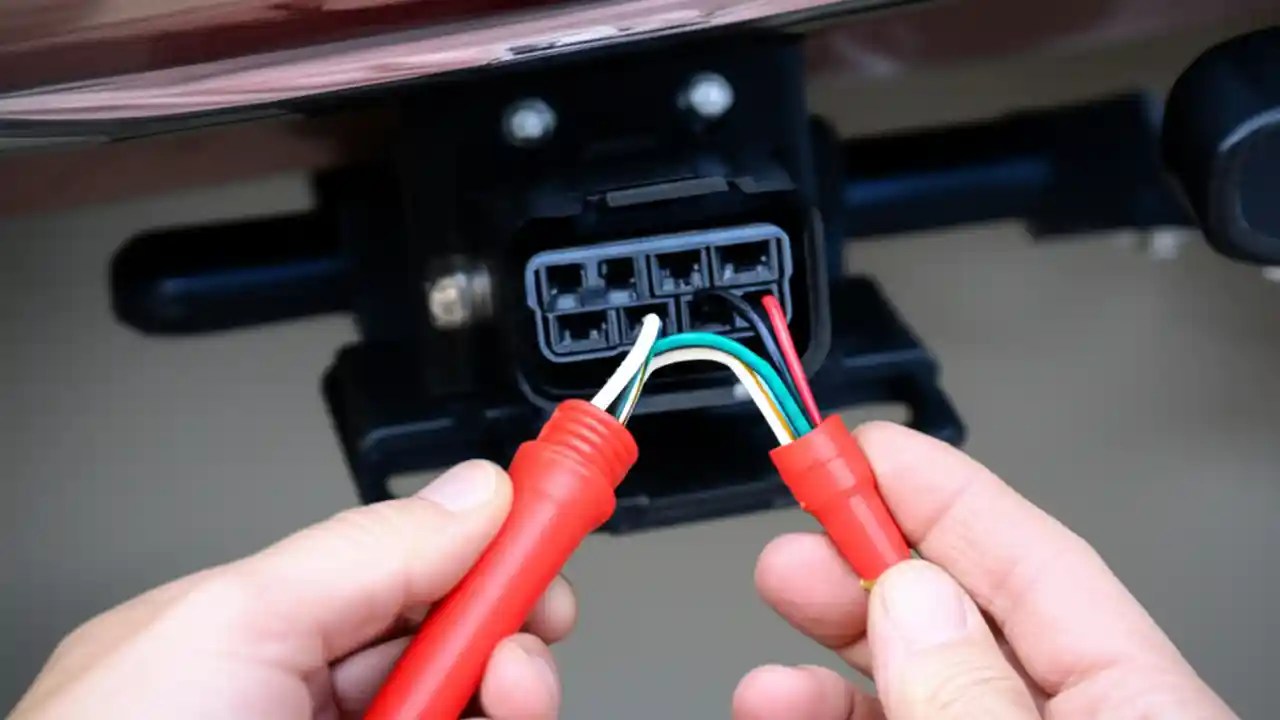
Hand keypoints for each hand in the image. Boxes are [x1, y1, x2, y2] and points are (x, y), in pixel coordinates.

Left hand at [11, 461, 572, 719]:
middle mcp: (303, 710)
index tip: (557, 515)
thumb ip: (362, 551)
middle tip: (531, 630)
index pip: (395, 564)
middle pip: (449, 641)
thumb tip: (473, 495)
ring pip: (474, 711)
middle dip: (507, 626)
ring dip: (514, 695)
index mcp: (251, 639)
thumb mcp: (233, 625)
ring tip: (507, 696)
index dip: (483, 536)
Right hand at [734, 422, 1236, 719]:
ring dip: (826, 670)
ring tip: (765, 671)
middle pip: (959, 620)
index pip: (1037, 564)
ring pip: (913, 690)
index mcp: (1146, 710)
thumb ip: (976, 695)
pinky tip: (784, 710)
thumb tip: (911, 597)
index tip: (855, 447)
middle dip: (862, 572)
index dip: (937, 491)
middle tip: (792, 535)